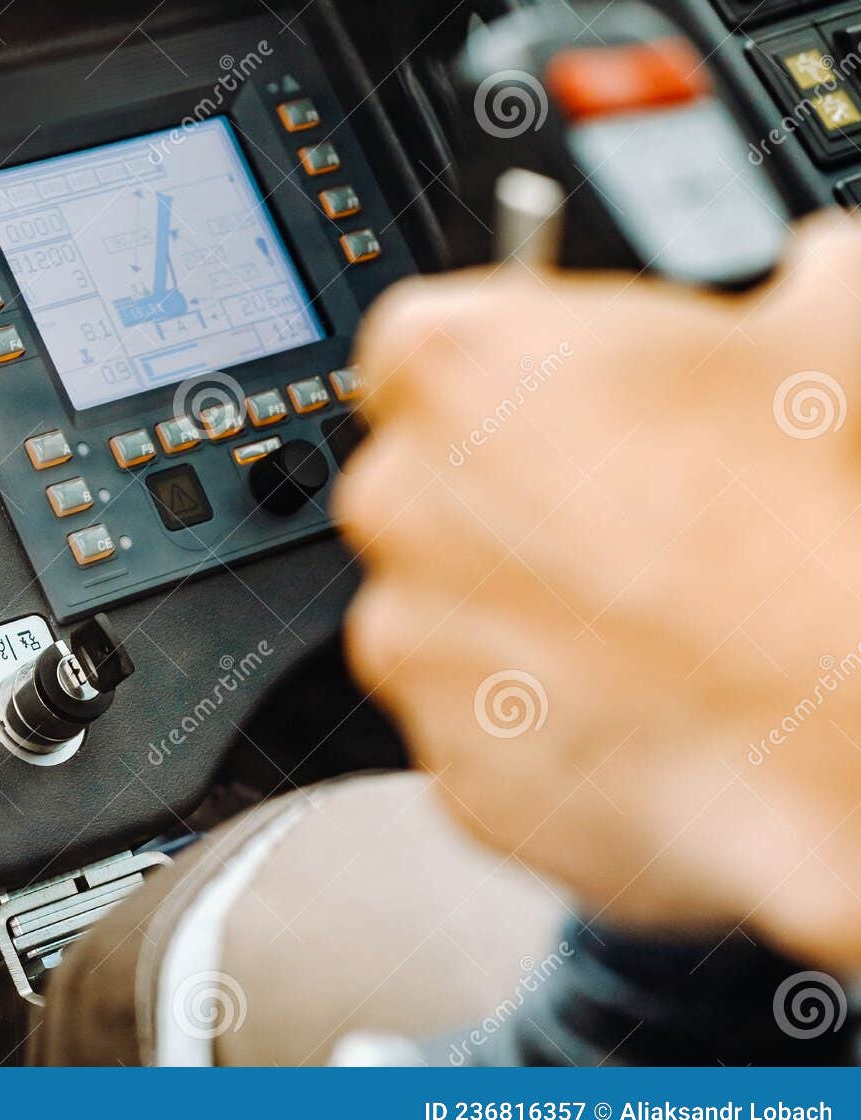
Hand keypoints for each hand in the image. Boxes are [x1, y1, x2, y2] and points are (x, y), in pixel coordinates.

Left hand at [336, 212, 860, 968]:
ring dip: (514, 610)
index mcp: (451, 364)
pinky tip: (626, 693)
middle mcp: (396, 498)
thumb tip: (816, 272)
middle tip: (623, 514)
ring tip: (642, 614)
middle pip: (425, 484)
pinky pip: (477, 719)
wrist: (822, 724)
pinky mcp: (441, 750)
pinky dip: (532, 713)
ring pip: (443, 610)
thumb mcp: (823, 342)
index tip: (563, 404)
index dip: (506, 378)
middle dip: (506, 499)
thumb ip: (794, 285)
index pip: (423, 351)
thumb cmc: (798, 530)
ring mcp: (407, 635)